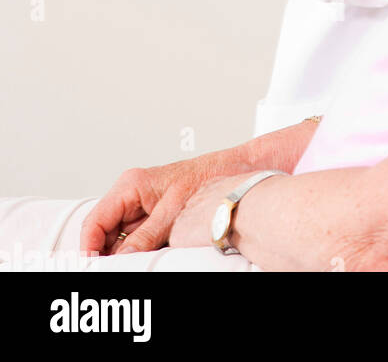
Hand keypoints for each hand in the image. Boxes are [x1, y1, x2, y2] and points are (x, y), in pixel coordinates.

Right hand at [80, 120, 319, 255]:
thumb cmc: (209, 176)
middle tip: (111, 275)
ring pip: (120, 241)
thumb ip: (145, 235)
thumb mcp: (174, 210)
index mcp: (131, 185)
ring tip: (131, 270)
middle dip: (105, 256)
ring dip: (123, 257)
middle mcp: (133, 196)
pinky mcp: (156, 218)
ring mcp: (143, 208)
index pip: (96, 221)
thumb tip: (122, 258)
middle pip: (104, 234)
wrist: (238, 172)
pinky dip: (139, 254)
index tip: (91, 268)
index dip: (89, 247)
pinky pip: (138, 241)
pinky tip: (145, 263)